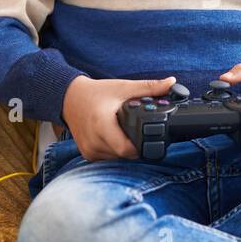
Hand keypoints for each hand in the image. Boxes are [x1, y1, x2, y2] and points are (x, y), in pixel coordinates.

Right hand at [61, 75, 177, 161]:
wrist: (69, 98)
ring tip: (124, 133)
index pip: (128, 149)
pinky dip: (114, 151)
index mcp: (102, 125)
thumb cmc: (96, 93)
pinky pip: (108, 158)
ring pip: (117, 158)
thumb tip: (172, 83)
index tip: (148, 136)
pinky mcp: (87, 154)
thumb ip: (149, 87)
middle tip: (137, 132)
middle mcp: (93, 141)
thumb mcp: (123, 87)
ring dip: (124, 149)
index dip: (141, 146)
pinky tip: (114, 138)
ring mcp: (89, 150)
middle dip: (135, 146)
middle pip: (124, 154)